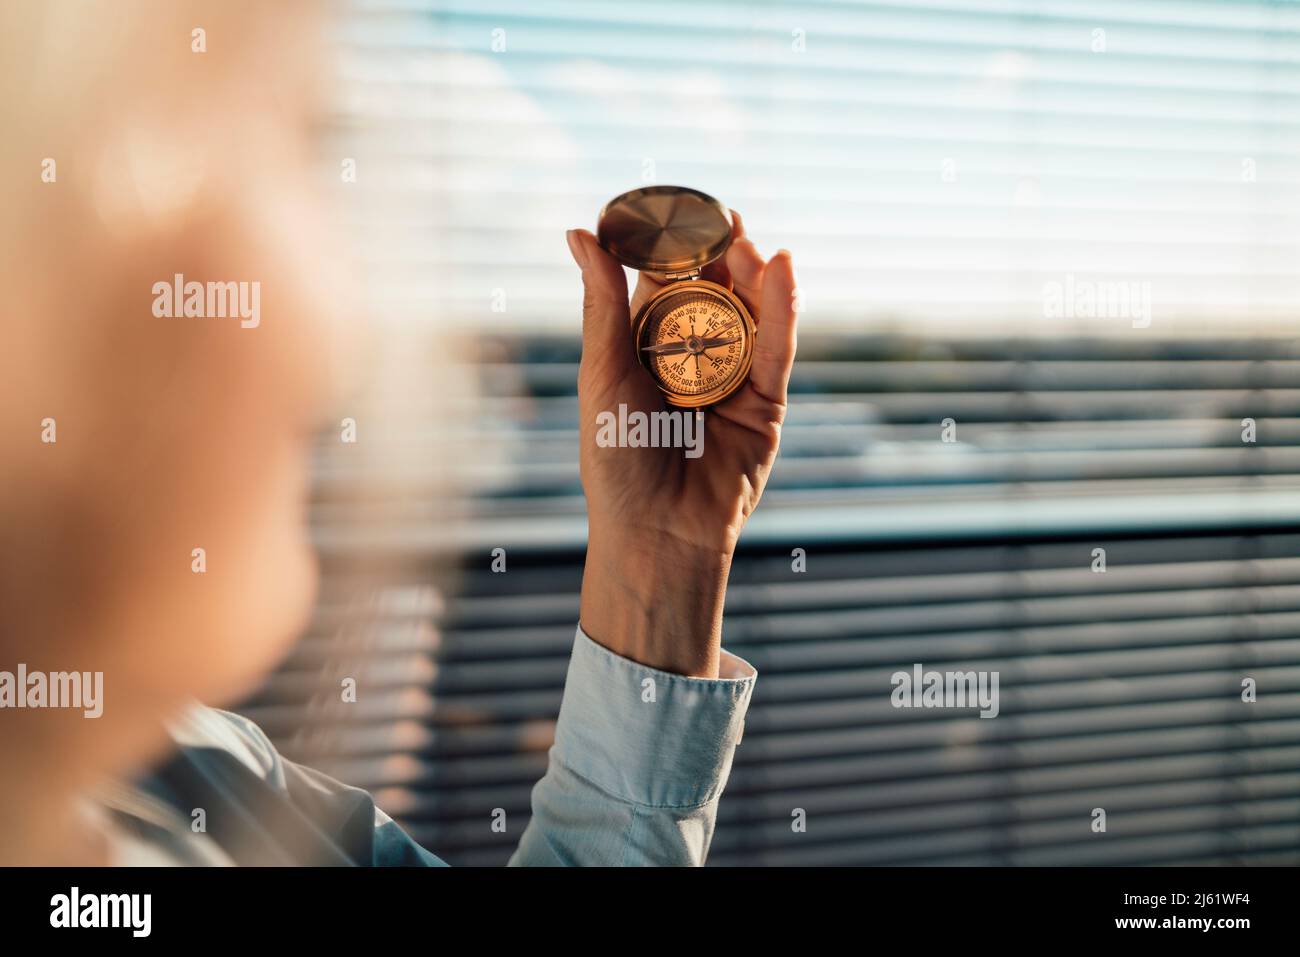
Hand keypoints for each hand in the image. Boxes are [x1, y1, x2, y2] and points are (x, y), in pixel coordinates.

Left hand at [566, 211, 797, 676]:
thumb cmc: (616, 461)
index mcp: (643, 348)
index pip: (662, 282)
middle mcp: (691, 358)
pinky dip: (784, 308)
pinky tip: (783, 267)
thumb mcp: (602, 373)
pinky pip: (778, 347)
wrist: (658, 534)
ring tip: (748, 239)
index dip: (673, 243)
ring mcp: (733, 378)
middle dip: (720, 251)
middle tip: (724, 218)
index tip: (679, 205)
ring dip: (753, 271)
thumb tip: (576, 231)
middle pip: (714, 289)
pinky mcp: (767, 402)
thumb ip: (601, 303)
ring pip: (751, 311)